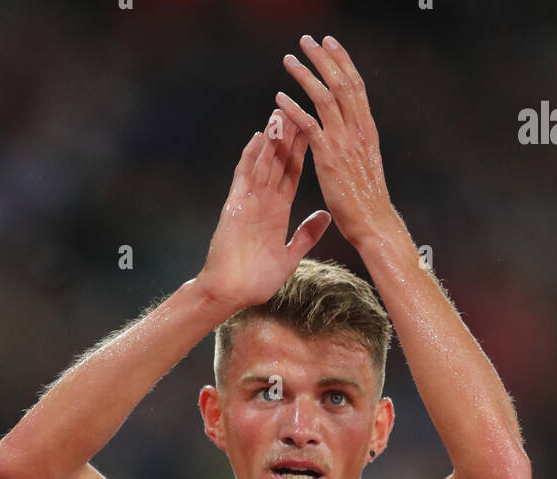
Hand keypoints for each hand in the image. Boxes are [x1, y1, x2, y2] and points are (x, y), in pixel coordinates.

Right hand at [198, 109, 331, 315]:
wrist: (231, 294)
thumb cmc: (256, 281)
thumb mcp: (290, 256)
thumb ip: (306, 235)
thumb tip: (325, 216)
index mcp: (277, 212)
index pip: (293, 174)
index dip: (303, 152)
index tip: (314, 129)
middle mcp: (263, 202)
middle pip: (278, 162)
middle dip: (289, 137)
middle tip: (298, 107)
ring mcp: (248, 202)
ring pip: (262, 164)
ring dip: (272, 140)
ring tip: (281, 113)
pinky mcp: (235, 207)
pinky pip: (243, 178)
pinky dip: (251, 158)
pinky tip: (259, 138)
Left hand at [275, 34, 393, 247]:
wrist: (374, 223)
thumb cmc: (369, 201)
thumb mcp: (368, 164)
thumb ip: (358, 143)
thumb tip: (352, 131)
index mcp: (368, 130)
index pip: (355, 86)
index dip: (342, 61)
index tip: (330, 43)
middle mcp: (358, 130)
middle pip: (340, 83)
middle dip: (323, 58)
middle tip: (307, 40)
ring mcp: (344, 143)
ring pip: (324, 98)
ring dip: (304, 76)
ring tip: (289, 60)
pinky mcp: (329, 158)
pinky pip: (309, 126)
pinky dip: (293, 110)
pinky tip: (279, 99)